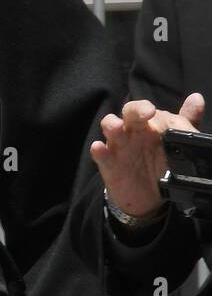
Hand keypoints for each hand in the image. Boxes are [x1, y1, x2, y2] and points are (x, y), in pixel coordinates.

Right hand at [90, 93, 203, 217]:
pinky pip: (101, 155)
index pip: (145, 109)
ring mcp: (118, 147)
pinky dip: (99, 151)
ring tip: (117, 127)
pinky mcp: (109, 164)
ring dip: (112, 125)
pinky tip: (99, 148)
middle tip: (147, 113)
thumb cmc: (160, 164)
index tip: (154, 112)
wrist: (150, 197)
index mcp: (148, 125)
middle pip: (129, 113)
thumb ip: (184, 122)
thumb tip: (196, 98)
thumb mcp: (175, 143)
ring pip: (110, 129)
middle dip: (135, 110)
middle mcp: (132, 131)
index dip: (148, 108)